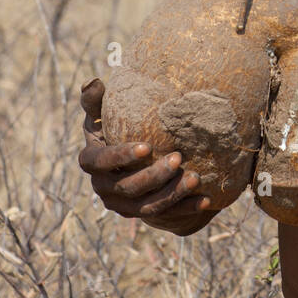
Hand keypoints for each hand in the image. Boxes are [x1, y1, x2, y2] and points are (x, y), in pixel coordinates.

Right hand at [78, 78, 214, 235]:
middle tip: (179, 158)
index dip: (121, 156)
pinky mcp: (142, 213)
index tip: (147, 146)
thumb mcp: (102, 113)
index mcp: (91, 161)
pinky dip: (186, 208)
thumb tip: (92, 82)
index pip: (101, 162)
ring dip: (173, 194)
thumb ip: (96, 100)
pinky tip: (206, 200)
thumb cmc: (114, 127)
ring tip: (196, 178)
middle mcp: (103, 188)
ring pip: (148, 206)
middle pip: (128, 187)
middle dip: (154, 175)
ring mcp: (122, 205)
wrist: (128, 158)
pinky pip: (165, 215)